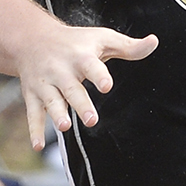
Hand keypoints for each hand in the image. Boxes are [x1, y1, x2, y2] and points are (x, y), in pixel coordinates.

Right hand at [18, 23, 157, 150]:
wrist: (32, 39)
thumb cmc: (76, 41)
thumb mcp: (102, 38)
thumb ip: (128, 47)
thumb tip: (154, 42)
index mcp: (80, 56)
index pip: (91, 66)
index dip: (98, 75)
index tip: (107, 86)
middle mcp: (61, 70)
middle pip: (71, 89)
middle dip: (81, 104)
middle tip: (92, 120)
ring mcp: (45, 84)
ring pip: (51, 101)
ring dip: (56, 114)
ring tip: (65, 126)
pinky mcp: (32, 95)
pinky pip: (33, 114)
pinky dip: (34, 130)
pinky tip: (38, 146)